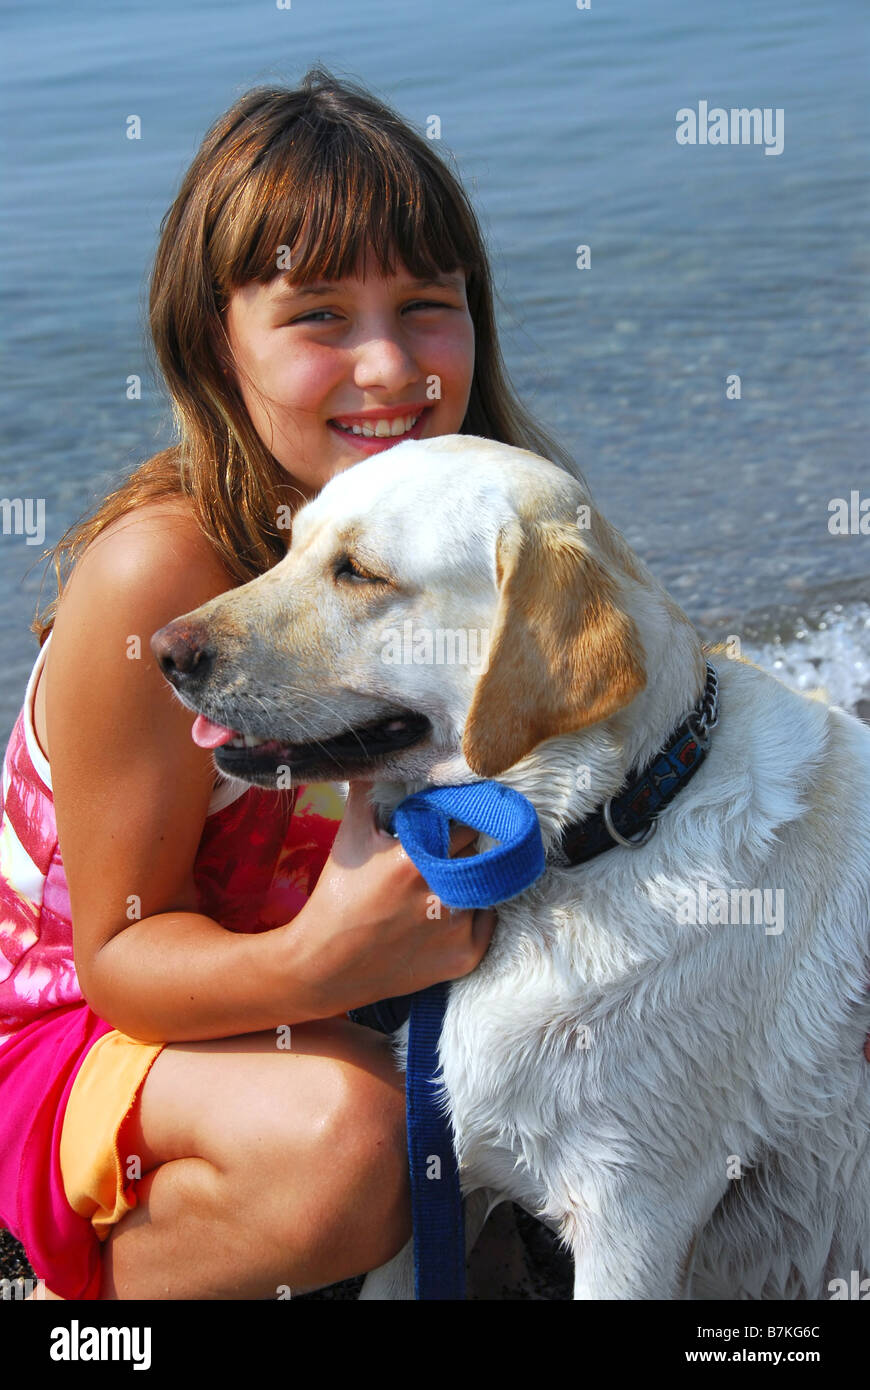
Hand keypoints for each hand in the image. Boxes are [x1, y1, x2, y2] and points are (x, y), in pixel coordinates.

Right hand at [288, 781, 496, 1017]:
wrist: (326, 966)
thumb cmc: (338, 896)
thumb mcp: (350, 837)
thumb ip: (367, 790)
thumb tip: (377, 750)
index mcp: (418, 859)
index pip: (465, 821)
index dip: (458, 817)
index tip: (453, 818)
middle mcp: (444, 893)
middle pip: (477, 852)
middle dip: (464, 848)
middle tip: (445, 850)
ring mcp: (458, 928)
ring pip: (486, 885)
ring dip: (472, 879)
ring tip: (445, 881)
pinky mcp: (465, 957)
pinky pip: (489, 920)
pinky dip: (476, 913)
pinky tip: (448, 910)